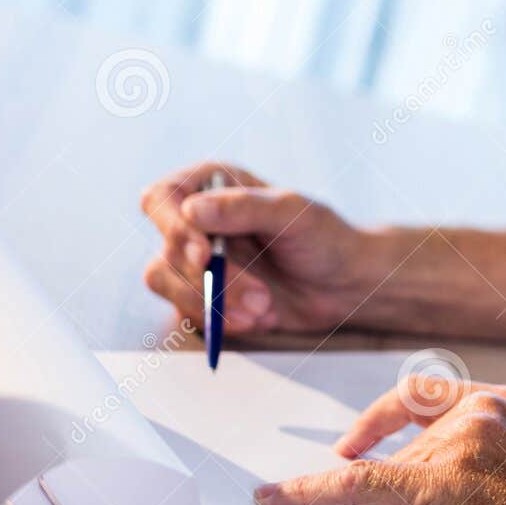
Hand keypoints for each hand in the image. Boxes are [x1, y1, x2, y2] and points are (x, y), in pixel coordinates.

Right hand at [139, 161, 373, 334]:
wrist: (344, 285)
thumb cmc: (324, 238)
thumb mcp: (293, 214)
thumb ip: (244, 207)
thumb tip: (191, 210)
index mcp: (211, 184)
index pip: (161, 199)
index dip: (174, 228)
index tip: (204, 255)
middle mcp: (195, 220)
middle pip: (166, 248)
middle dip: (212, 280)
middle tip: (261, 298)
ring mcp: (194, 259)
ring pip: (164, 281)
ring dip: (212, 304)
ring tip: (264, 310)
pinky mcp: (200, 293)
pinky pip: (185, 309)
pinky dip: (219, 320)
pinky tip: (258, 319)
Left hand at [253, 377, 505, 504]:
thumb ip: (483, 465)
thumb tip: (415, 491)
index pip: (426, 395)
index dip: (383, 418)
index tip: (357, 440)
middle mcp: (482, 410)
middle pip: (409, 447)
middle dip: (417, 492)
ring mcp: (460, 444)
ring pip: (399, 478)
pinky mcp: (440, 486)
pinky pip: (358, 486)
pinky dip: (312, 492)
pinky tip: (281, 499)